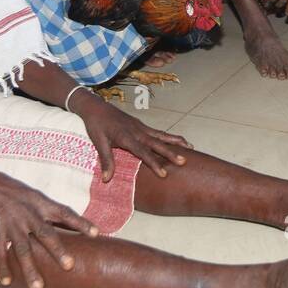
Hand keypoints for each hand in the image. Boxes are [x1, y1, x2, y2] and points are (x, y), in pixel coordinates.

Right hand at [0, 166, 97, 287]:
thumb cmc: (7, 190)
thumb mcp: (31, 194)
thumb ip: (46, 209)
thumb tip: (65, 220)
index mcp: (40, 204)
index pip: (65, 213)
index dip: (81, 223)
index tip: (96, 233)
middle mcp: (28, 214)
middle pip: (46, 234)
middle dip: (58, 251)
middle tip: (70, 266)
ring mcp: (10, 224)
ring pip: (22, 250)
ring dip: (30, 270)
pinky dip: (2, 268)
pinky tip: (7, 282)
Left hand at [69, 90, 192, 178]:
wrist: (96, 107)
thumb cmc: (96, 126)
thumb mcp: (98, 143)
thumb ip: (106, 161)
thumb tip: (106, 180)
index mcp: (126, 137)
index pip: (143, 152)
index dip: (154, 163)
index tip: (164, 174)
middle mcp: (137, 132)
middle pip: (157, 144)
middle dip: (171, 153)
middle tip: (184, 162)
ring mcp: (141, 128)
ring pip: (162, 136)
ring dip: (176, 142)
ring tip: (191, 147)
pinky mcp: (142, 126)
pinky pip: (158, 133)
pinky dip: (169, 137)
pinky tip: (177, 141)